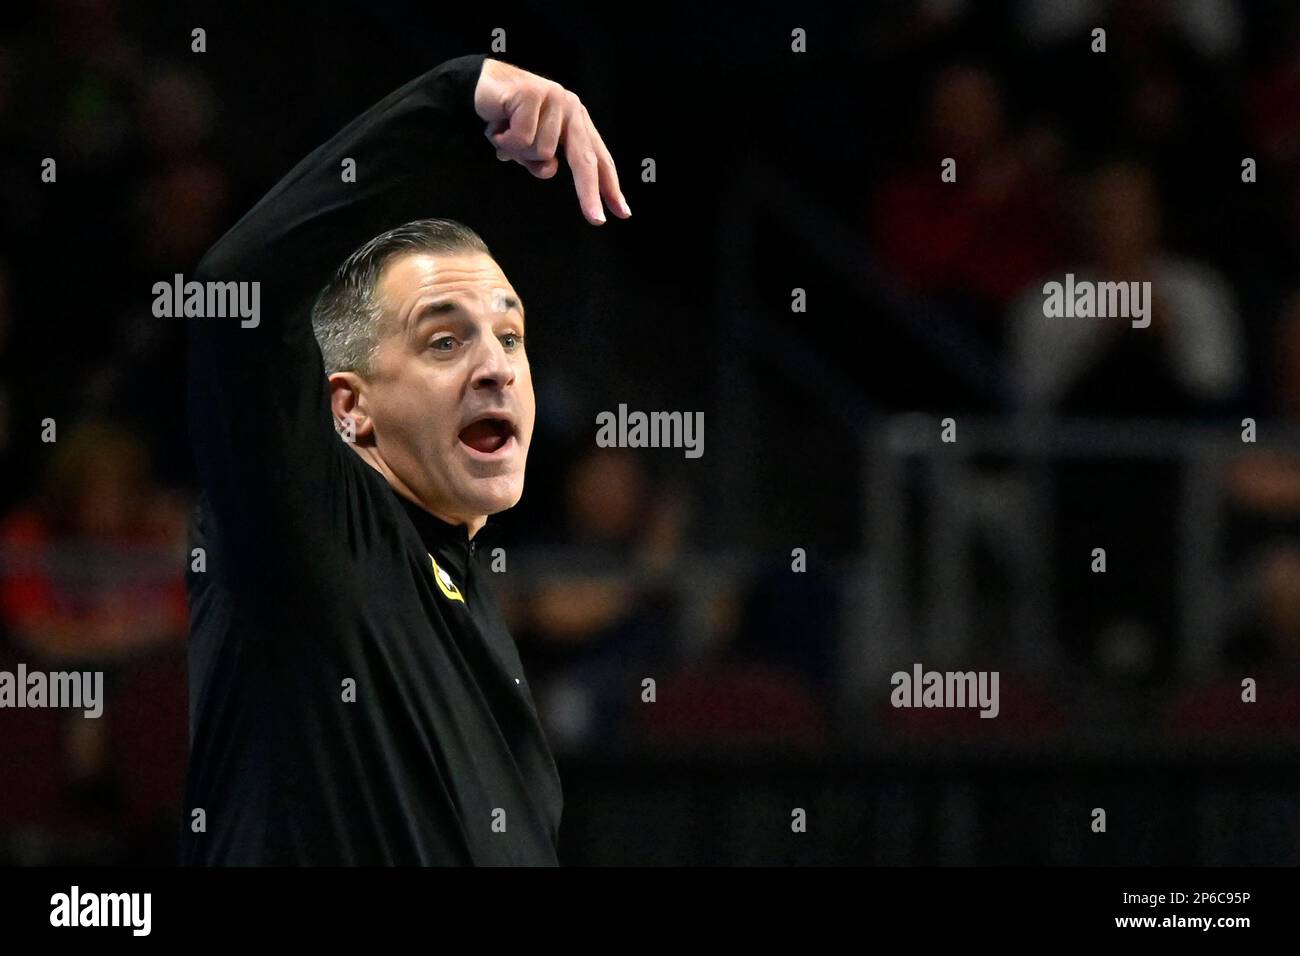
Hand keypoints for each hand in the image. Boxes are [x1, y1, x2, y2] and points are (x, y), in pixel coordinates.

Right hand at [474, 58, 630, 224]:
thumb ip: (541, 162)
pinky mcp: (533, 95)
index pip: (598, 159)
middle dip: (588, 193)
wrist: (477, 87)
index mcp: (576, 121)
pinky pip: (522, 139)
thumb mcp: (529, 149)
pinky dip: (504, 140)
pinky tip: (496, 126)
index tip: (621, 212)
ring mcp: (554, 99)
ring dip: (516, 151)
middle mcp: (570, 108)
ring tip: (503, 134)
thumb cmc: (506, 120)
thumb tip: (549, 170)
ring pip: (542, 153)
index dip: (609, 186)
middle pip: (584, 159)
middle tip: (597, 221)